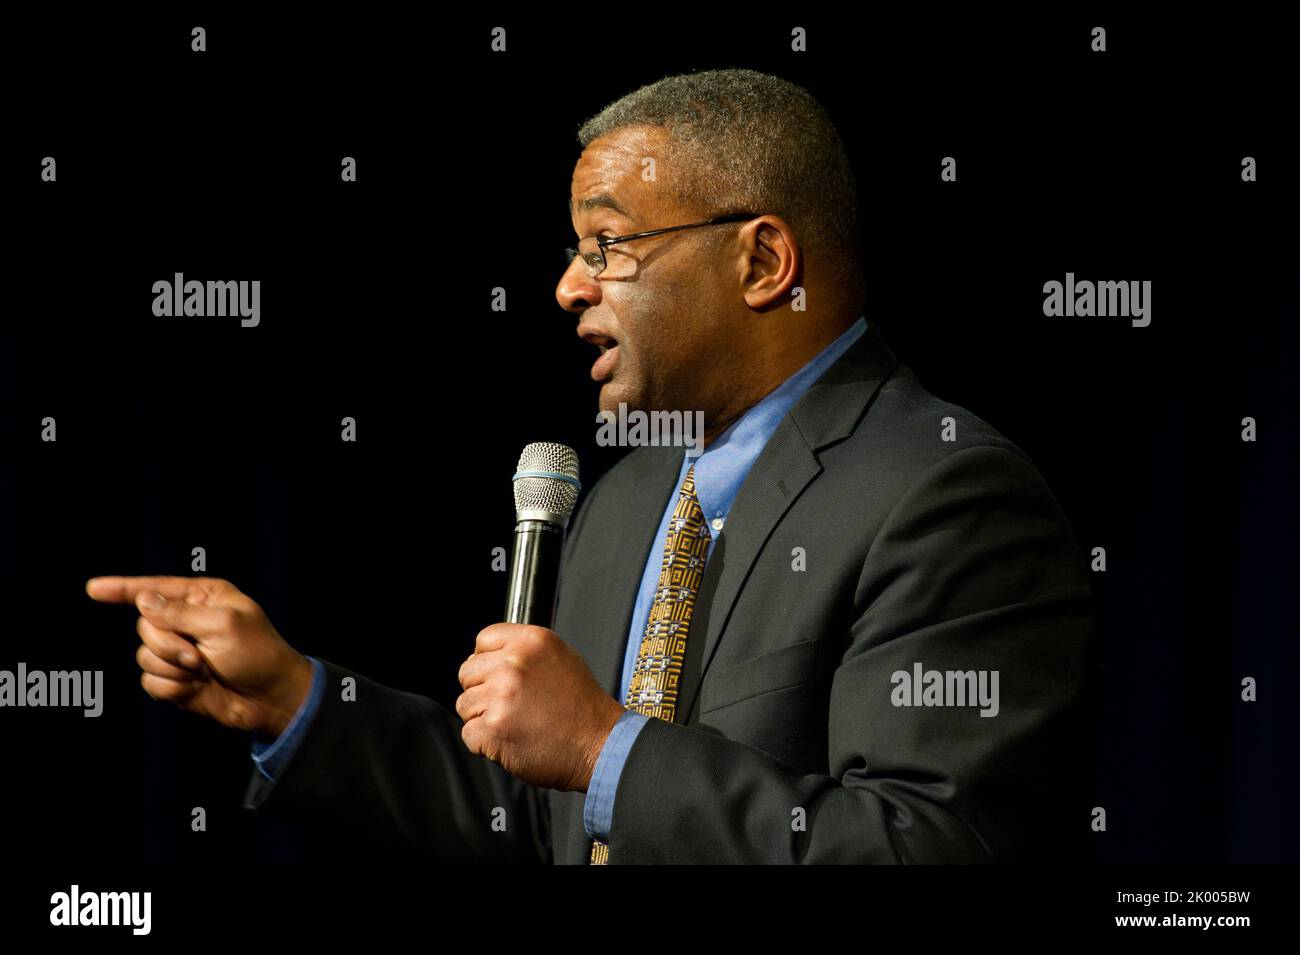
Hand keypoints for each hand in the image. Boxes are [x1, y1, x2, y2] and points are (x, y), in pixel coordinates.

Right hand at [85, 575, 313, 738]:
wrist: (270, 698)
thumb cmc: (258, 655)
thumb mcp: (224, 625)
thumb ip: (180, 614)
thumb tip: (142, 600)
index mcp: (204, 598)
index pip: (156, 589)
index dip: (122, 588)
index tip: (93, 589)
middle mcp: (187, 622)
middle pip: (144, 626)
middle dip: (167, 644)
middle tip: (199, 657)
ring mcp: (180, 651)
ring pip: (144, 655)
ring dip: (172, 667)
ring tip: (202, 671)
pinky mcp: (176, 679)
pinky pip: (150, 681)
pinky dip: (171, 687)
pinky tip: (195, 688)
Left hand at [456, 624, 625, 791]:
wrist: (599, 745)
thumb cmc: (584, 708)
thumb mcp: (562, 658)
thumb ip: (525, 651)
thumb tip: (489, 655)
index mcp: (531, 642)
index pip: (484, 640)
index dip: (487, 660)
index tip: (496, 675)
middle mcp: (514, 664)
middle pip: (468, 672)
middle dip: (482, 690)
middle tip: (509, 705)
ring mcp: (501, 697)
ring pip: (465, 704)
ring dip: (483, 717)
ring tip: (515, 723)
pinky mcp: (492, 730)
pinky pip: (469, 734)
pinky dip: (485, 743)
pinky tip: (511, 740)